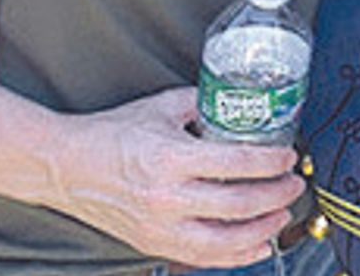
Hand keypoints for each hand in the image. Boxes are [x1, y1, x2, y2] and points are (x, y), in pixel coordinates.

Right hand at [43, 87, 304, 268]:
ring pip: (225, 240)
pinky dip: (236, 255)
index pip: (236, 164)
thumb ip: (204, 104)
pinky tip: (258, 245)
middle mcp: (166, 197)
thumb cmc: (112, 134)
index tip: (289, 156)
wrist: (64, 166)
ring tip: (282, 213)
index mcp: (171, 157)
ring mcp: (158, 226)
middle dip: (276, 195)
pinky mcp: (152, 244)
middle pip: (238, 204)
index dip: (271, 162)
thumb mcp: (163, 107)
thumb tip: (242, 101)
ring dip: (263, 228)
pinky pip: (202, 258)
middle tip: (294, 184)